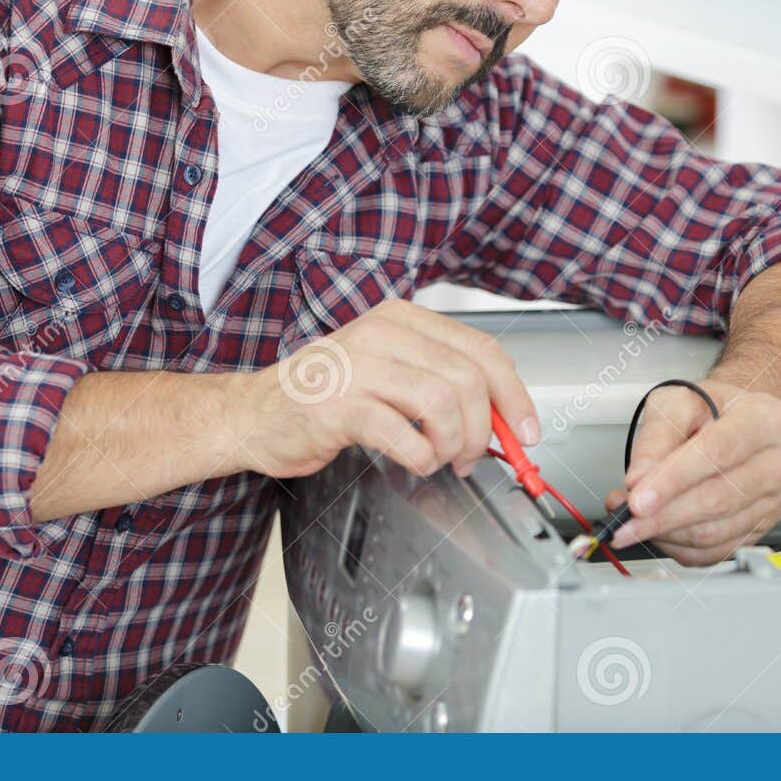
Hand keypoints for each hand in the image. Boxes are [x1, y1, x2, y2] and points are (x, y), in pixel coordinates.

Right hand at [228, 299, 539, 479]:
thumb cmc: (323, 395)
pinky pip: (405, 435)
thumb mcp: (387, 369)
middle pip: (469, 380)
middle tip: (475, 455)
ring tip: (443, 459)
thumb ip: (440, 380)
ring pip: (443, 404)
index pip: (482, 350)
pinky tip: (414, 461)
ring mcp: (359, 368)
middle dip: (485, 429)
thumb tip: (501, 415)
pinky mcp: (339, 407)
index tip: (527, 429)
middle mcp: (382, 334)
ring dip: (455, 445)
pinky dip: (422, 457)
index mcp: (400, 319)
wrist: (253, 413)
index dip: (515, 395)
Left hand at [602, 379, 780, 565]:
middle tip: (625, 521)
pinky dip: (680, 548)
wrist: (740, 420)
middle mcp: (777, 463)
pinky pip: (716, 550)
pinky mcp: (760, 527)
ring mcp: (773, 500)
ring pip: (715, 532)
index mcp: (765, 420)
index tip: (638, 499)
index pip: (716, 454)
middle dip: (663, 516)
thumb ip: (656, 437)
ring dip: (666, 533)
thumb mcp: (678, 402)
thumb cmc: (713, 408)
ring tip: (633, 521)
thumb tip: (638, 479)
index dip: (673, 481)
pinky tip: (659, 532)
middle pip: (717, 499)